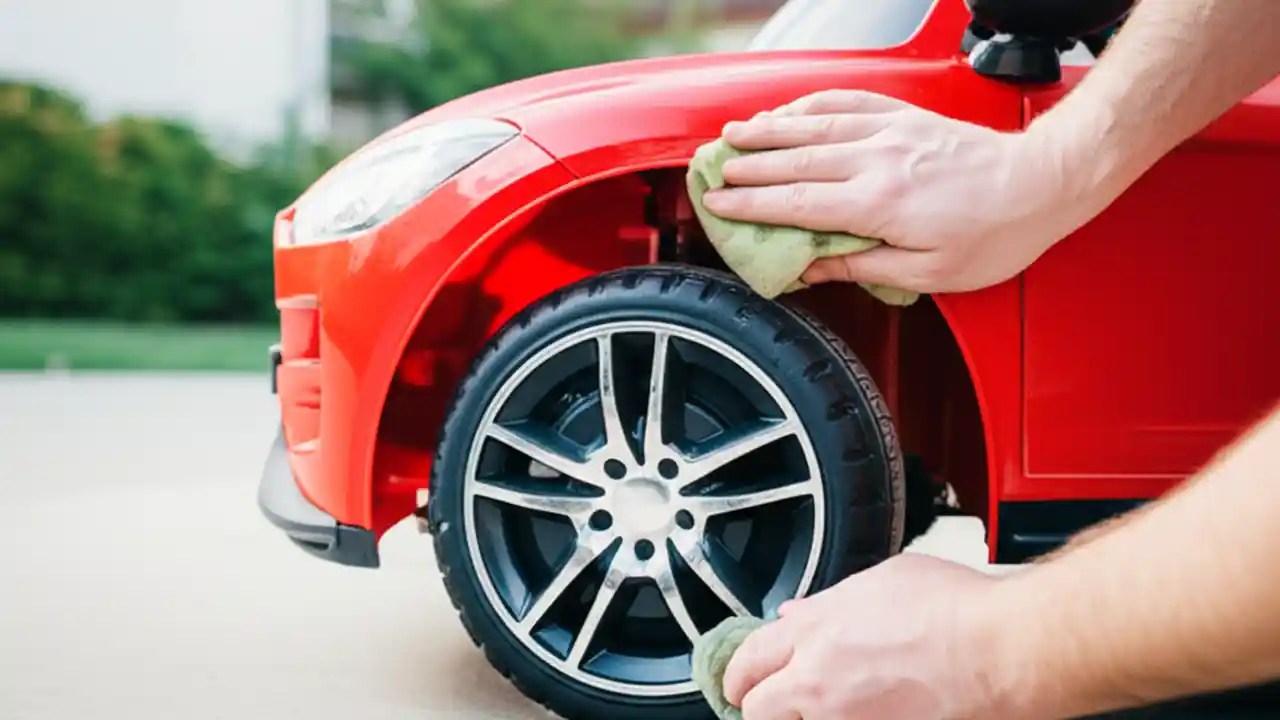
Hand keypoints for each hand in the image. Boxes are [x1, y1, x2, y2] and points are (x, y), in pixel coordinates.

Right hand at [702, 90, 1106, 293]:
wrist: (1040, 186)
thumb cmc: (992, 236)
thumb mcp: (925, 273)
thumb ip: (861, 265)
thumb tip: (812, 266)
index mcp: (876, 203)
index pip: (795, 204)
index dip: (751, 205)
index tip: (718, 205)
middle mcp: (876, 160)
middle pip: (794, 160)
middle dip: (747, 165)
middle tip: (710, 170)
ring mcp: (890, 131)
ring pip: (813, 125)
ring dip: (769, 129)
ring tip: (734, 133)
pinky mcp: (906, 116)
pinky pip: (847, 102)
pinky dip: (811, 105)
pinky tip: (791, 110)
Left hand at [722, 554, 1018, 719]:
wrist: (1004, 651)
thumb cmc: (958, 609)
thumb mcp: (884, 580)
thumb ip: (831, 602)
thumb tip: (800, 614)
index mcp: (815, 629)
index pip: (749, 660)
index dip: (740, 674)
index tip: (741, 679)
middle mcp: (818, 679)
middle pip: (756, 709)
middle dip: (758, 706)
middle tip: (767, 704)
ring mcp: (844, 718)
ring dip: (798, 718)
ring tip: (819, 707)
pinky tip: (866, 710)